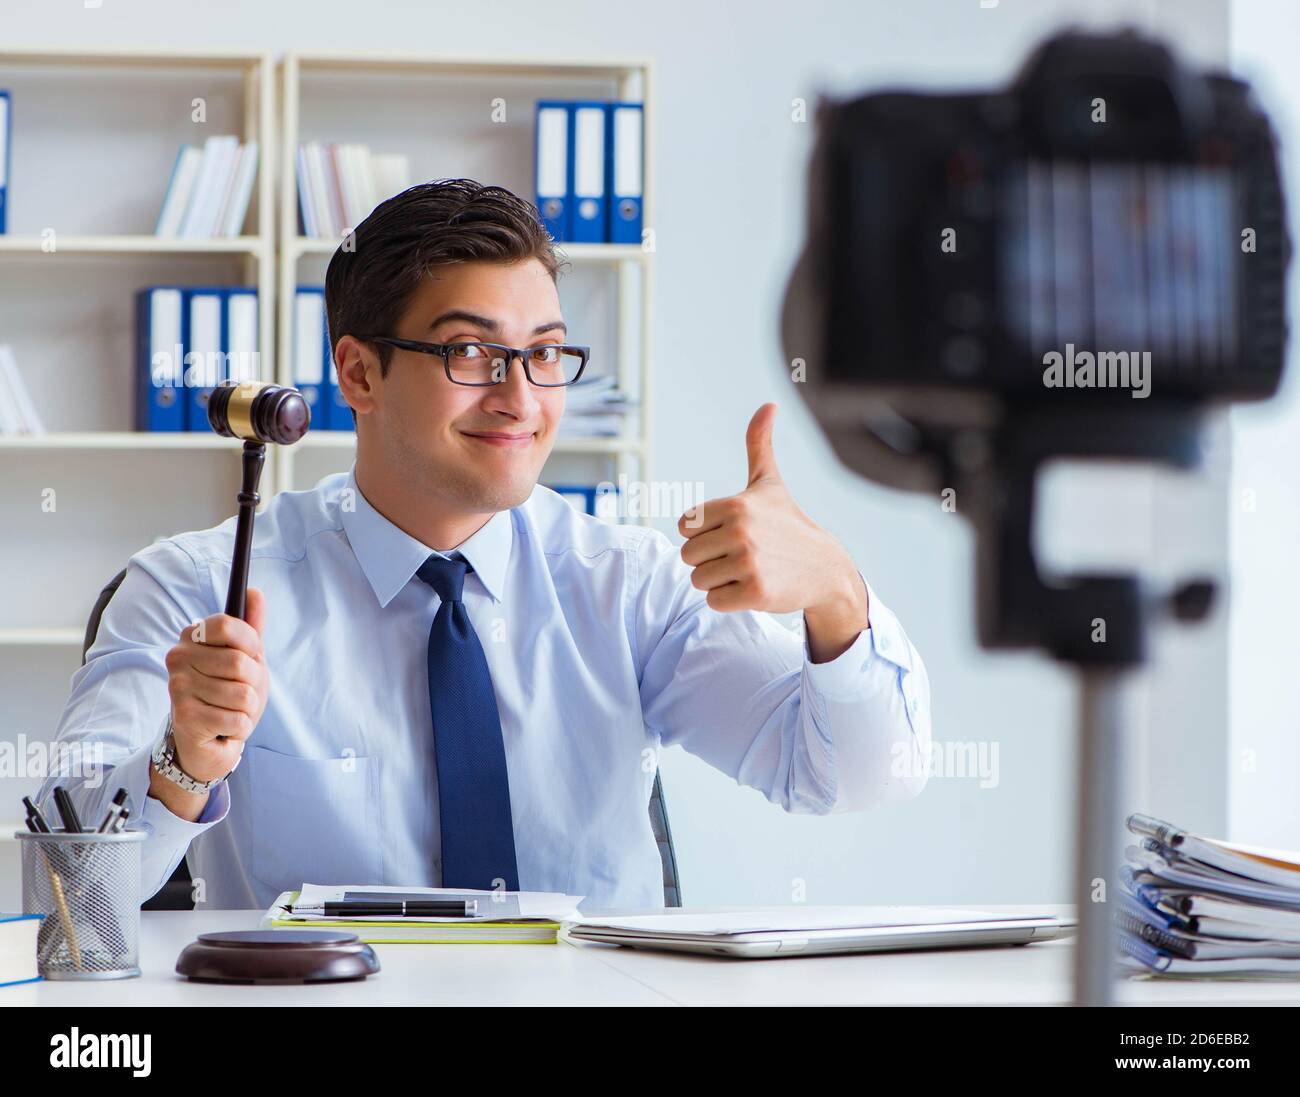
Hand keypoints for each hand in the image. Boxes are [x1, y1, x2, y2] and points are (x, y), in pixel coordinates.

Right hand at [161, 586, 269, 784]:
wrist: (208, 740)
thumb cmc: (227, 693)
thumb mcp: (245, 657)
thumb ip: (250, 627)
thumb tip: (255, 592)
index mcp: (192, 637)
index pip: (229, 625)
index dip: (251, 644)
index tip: (250, 657)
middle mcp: (178, 658)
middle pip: (240, 663)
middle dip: (253, 683)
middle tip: (239, 692)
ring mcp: (178, 687)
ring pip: (243, 694)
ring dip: (247, 708)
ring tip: (229, 710)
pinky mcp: (185, 718)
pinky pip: (238, 719)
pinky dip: (240, 727)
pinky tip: (223, 727)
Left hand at [677, 403, 864, 618]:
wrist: (824, 568)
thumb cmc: (789, 524)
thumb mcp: (770, 484)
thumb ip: (759, 444)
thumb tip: (769, 405)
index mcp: (735, 504)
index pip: (685, 527)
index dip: (704, 534)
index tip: (732, 533)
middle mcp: (741, 531)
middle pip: (688, 557)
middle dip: (710, 561)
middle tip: (741, 556)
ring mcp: (748, 562)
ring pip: (699, 580)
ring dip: (719, 582)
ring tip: (748, 571)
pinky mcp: (755, 592)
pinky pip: (714, 601)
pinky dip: (728, 600)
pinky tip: (753, 588)